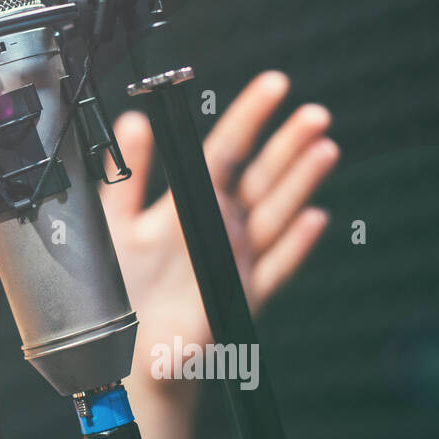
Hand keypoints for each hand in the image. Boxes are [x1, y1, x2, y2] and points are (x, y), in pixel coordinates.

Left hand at [100, 71, 336, 390]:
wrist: (127, 352)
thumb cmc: (121, 286)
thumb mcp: (114, 223)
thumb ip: (125, 176)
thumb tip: (132, 121)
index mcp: (190, 203)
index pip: (224, 150)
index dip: (248, 116)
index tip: (273, 85)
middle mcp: (220, 225)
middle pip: (261, 177)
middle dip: (288, 144)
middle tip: (314, 114)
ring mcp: (237, 259)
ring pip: (276, 214)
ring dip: (299, 183)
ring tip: (323, 149)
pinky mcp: (243, 295)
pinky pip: (275, 268)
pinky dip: (295, 245)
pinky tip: (315, 218)